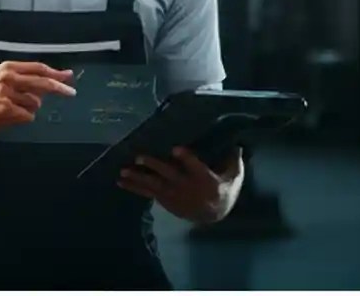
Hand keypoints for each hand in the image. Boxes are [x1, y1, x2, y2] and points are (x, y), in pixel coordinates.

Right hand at [0, 61, 75, 134]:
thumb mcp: (2, 80)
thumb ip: (23, 80)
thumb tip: (50, 83)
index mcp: (8, 68)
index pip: (38, 68)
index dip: (55, 72)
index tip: (68, 76)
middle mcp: (8, 77)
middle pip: (43, 82)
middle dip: (59, 88)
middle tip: (70, 93)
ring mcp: (7, 93)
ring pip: (35, 103)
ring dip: (29, 109)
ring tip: (13, 110)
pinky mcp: (6, 109)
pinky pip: (28, 116)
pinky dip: (22, 119)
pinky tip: (9, 117)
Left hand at [117, 146, 243, 223]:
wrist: (214, 215)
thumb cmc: (224, 190)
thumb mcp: (234, 177)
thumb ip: (233, 161)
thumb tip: (238, 143)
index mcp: (205, 179)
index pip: (195, 167)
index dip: (186, 158)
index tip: (176, 149)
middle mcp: (187, 187)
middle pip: (169, 175)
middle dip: (154, 166)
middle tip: (140, 157)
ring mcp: (174, 195)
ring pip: (154, 185)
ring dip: (137, 178)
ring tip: (123, 172)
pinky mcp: (165, 200)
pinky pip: (147, 193)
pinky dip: (134, 187)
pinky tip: (120, 182)